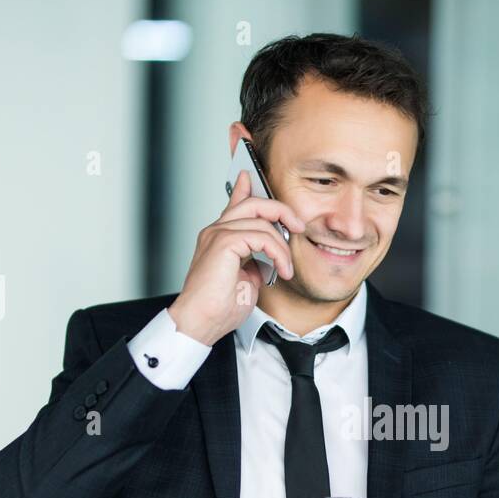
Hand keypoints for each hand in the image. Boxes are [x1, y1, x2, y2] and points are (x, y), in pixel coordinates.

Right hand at [166, 169, 306, 344]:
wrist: (200, 323)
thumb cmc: (218, 308)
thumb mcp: (246, 279)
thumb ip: (256, 261)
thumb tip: (268, 257)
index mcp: (220, 237)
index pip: (236, 203)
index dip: (245, 186)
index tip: (251, 174)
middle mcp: (216, 230)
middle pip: (254, 202)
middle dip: (281, 210)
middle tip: (298, 227)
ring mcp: (217, 234)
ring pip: (262, 219)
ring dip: (282, 245)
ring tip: (287, 268)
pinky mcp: (223, 242)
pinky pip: (261, 235)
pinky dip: (277, 252)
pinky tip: (281, 269)